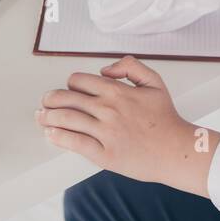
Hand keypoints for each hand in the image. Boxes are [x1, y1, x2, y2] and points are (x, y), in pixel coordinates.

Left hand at [36, 55, 219, 195]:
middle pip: (67, 99)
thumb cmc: (166, 119)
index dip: (70, 84)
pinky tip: (51, 134)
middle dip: (50, 99)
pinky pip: (74, 142)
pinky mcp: (104, 154)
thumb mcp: (154, 82)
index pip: (79, 81)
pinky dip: (58, 137)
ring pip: (66, 119)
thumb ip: (130, 66)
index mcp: (117, 91)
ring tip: (41, 117)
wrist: (177, 150)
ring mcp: (105, 132)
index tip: (67, 90)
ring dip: (48, 117)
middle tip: (45, 102)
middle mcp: (108, 109)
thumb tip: (105, 69)